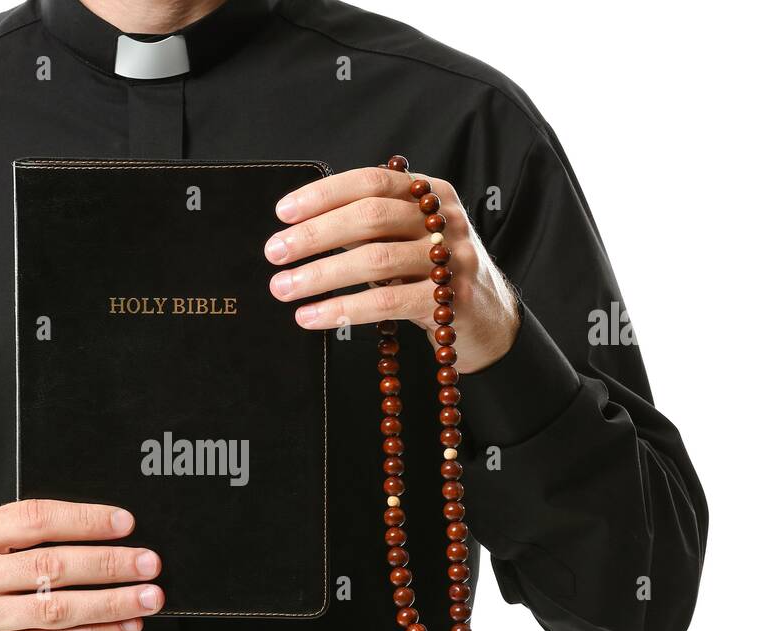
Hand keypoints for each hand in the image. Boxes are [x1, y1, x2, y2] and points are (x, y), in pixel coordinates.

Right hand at [0, 500, 162, 630]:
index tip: (124, 523)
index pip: (36, 521)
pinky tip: (122, 627)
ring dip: (111, 604)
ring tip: (147, 598)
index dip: (84, 520)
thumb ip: (13, 528)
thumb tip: (88, 526)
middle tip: (149, 563)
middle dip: (110, 565)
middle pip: (52, 567)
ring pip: (57, 610)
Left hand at [265, 166, 519, 372]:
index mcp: (430, 192)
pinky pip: (387, 303)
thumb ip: (370, 225)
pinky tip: (311, 316)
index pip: (371, 180)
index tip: (283, 212)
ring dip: (320, 275)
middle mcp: (443, 219)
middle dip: (314, 235)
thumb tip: (300, 228)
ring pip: (375, 260)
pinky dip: (342, 309)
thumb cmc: (432, 273)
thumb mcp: (407, 237)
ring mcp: (452, 259)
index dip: (324, 193)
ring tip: (283, 288)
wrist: (488, 318)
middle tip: (275, 253)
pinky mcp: (450, 301)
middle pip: (370, 216)